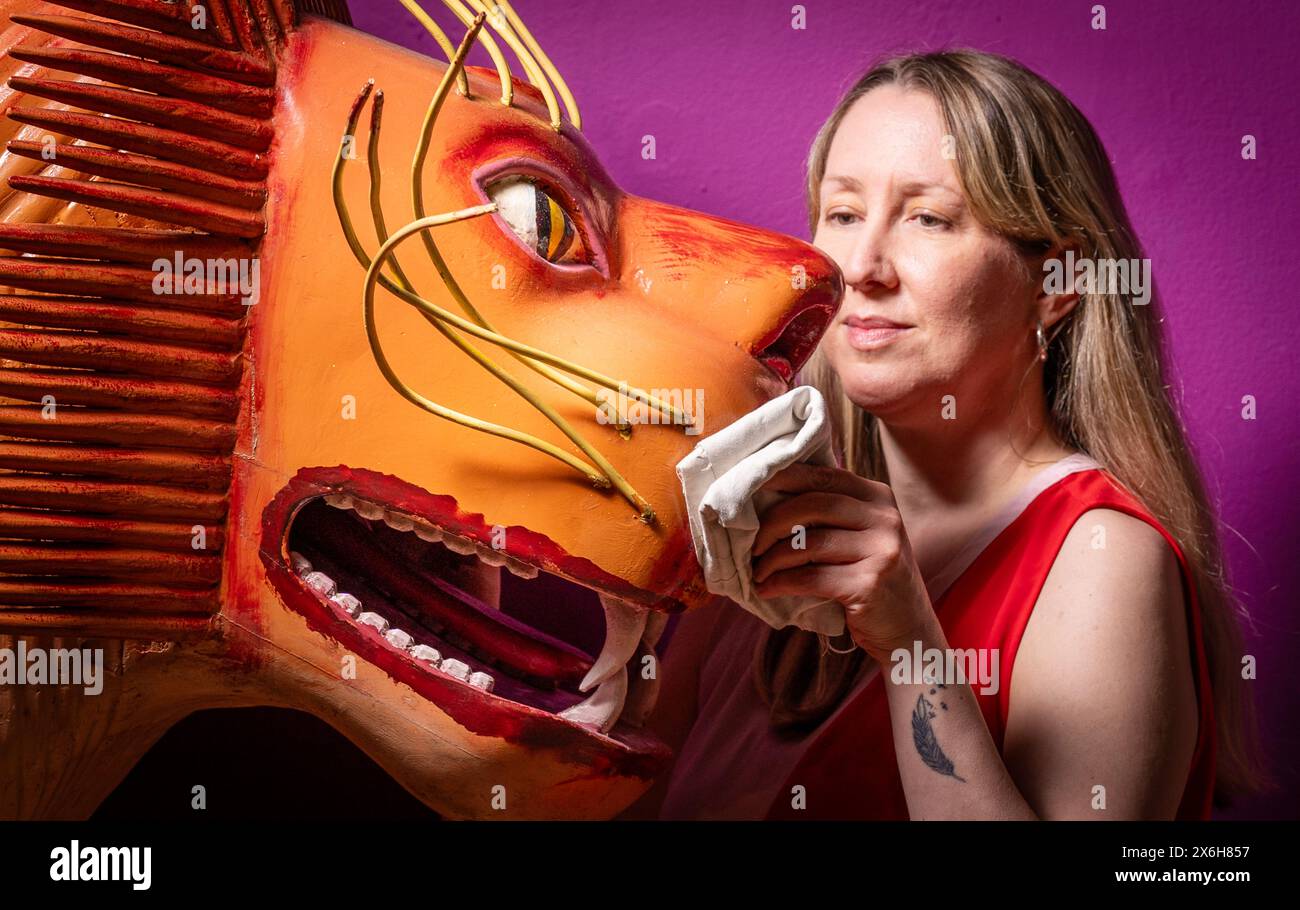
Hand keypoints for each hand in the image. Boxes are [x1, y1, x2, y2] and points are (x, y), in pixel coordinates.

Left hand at [751, 462, 933, 660]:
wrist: (909, 631)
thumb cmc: (873, 579)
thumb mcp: (863, 536)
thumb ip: (833, 513)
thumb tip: (771, 497)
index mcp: (879, 498)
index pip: (824, 477)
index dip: (785, 479)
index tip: (753, 486)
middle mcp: (885, 519)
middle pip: (813, 506)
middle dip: (773, 523)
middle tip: (753, 544)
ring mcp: (881, 550)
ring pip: (809, 543)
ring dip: (773, 558)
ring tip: (757, 571)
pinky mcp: (870, 584)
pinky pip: (811, 577)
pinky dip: (781, 583)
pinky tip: (766, 589)